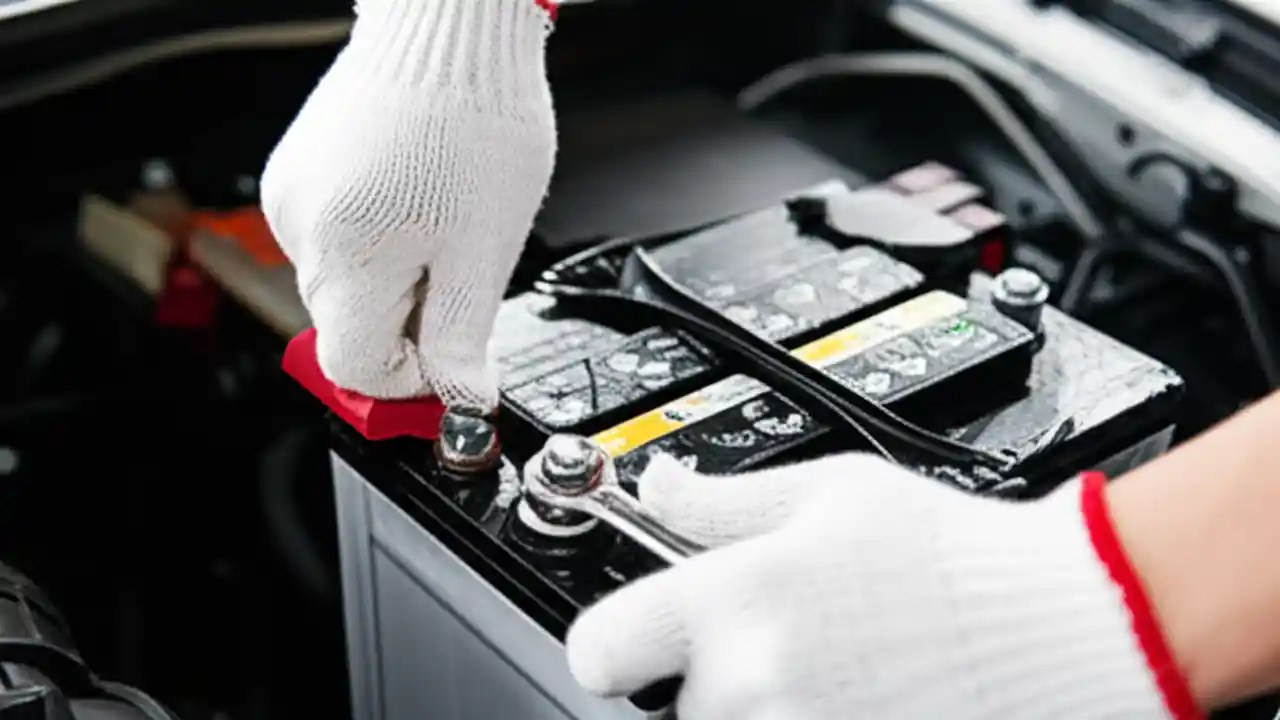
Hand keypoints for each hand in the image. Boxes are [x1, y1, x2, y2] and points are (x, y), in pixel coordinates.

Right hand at [260, 0, 556, 408]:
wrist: (450, 26)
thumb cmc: (476, 120)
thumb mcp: (484, 249)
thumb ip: (461, 336)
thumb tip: (459, 398)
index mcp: (345, 258)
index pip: (356, 370)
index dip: (412, 379)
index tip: (452, 363)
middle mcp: (303, 230)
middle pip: (350, 326)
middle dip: (410, 320)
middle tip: (462, 269)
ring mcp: (293, 196)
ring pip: (344, 282)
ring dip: (395, 277)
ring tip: (442, 219)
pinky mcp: (296, 171)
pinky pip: (335, 237)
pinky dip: (376, 238)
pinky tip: (415, 198)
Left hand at [566, 454, 1197, 719]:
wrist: (1060, 630)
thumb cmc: (954, 558)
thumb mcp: (833, 493)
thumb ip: (722, 500)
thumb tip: (657, 486)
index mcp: (738, 600)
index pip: (598, 648)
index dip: (612, 639)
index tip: (630, 637)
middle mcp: (755, 685)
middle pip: (674, 704)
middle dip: (713, 676)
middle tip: (782, 641)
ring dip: (761, 711)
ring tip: (834, 674)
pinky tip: (861, 699)